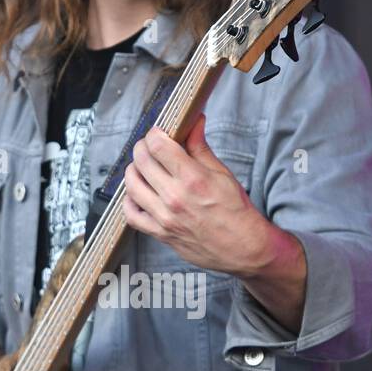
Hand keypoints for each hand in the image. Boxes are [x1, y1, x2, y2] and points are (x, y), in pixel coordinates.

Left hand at [122, 114, 272, 274]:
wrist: (243, 248)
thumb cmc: (236, 211)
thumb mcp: (222, 174)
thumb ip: (201, 148)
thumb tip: (194, 122)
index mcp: (193, 179)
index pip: (158, 146)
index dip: (154, 134)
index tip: (158, 133)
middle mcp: (175, 197)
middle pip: (141, 162)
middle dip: (142, 148)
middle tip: (149, 147)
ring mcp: (165, 217)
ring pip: (132, 186)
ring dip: (133, 171)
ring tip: (141, 167)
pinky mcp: (160, 234)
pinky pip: (132, 216)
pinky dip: (129, 201)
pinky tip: (137, 194)